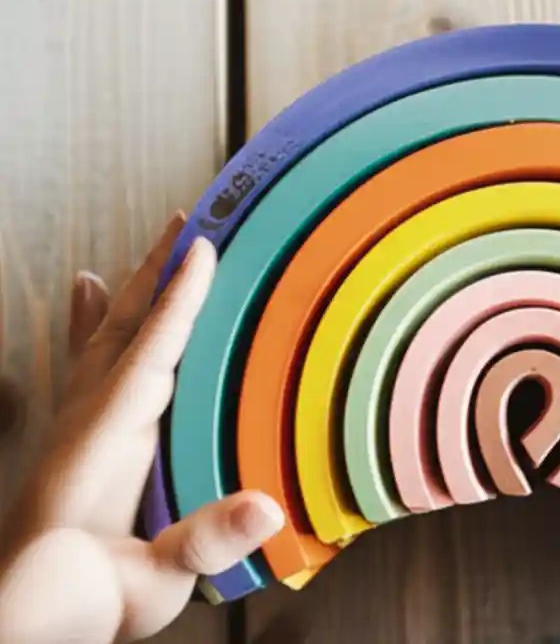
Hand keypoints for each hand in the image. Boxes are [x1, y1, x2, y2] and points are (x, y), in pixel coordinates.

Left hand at [0, 214, 283, 643]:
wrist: (26, 614)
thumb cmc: (85, 601)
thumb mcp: (153, 580)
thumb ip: (203, 542)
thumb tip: (270, 507)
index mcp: (106, 443)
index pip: (149, 354)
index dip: (179, 301)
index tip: (204, 249)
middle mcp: (86, 421)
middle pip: (125, 329)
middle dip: (157, 271)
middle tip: (192, 217)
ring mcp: (76, 425)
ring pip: (106, 339)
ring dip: (133, 287)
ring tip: (155, 243)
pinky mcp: (76, 438)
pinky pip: (87, 361)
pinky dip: (92, 321)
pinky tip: (87, 294)